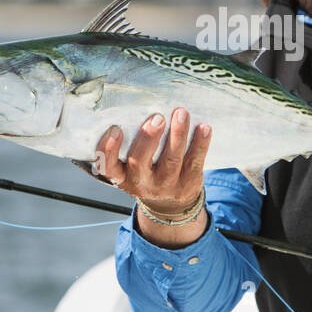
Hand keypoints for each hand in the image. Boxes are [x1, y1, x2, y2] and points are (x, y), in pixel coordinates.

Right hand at [93, 108, 211, 246]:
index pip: (108, 166)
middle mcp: (141, 183)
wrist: (170, 207)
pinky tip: (204, 127)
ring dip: (177, 135)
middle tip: (157, 117)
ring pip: (171, 160)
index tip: (115, 128)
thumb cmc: (147, 173)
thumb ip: (131, 144)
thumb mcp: (131, 166)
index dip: (108, 149)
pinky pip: (194, 162)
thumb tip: (138, 104)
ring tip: (181, 114)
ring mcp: (165, 185)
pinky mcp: (187, 183)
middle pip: (140, 161)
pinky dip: (200, 144)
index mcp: (122, 176)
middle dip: (148, 138)